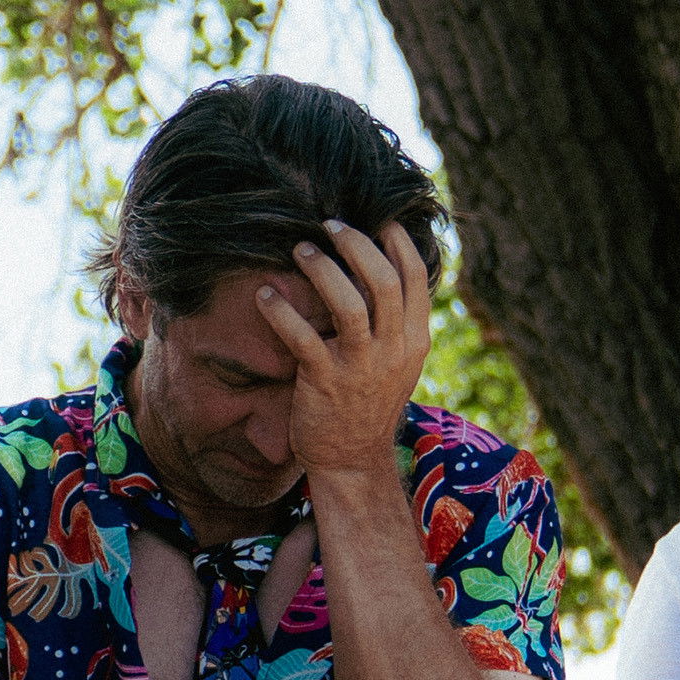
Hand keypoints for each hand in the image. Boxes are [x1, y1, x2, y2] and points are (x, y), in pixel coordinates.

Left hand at [252, 218, 433, 479]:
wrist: (353, 459)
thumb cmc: (368, 402)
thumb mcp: (397, 361)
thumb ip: (395, 321)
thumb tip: (382, 269)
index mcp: (415, 340)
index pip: (414, 277)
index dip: (397, 242)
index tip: (377, 219)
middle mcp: (393, 349)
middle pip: (384, 281)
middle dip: (356, 244)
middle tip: (330, 225)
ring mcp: (361, 366)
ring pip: (349, 303)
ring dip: (323, 269)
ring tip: (300, 249)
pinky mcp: (326, 382)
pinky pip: (303, 338)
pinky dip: (282, 312)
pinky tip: (265, 296)